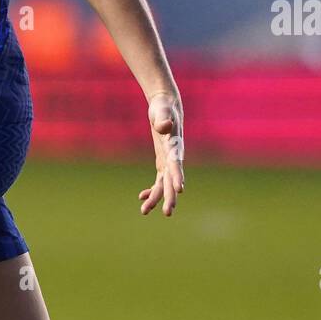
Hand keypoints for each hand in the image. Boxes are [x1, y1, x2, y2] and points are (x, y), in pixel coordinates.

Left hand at [139, 92, 184, 216]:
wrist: (167, 107)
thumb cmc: (164, 107)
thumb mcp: (162, 111)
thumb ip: (163, 120)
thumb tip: (164, 126)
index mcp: (175, 147)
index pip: (177, 164)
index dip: (178, 176)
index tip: (179, 190)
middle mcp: (175, 157)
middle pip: (173, 180)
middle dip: (170, 197)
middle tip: (167, 213)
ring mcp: (169, 161)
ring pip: (164, 184)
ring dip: (156, 197)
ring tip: (144, 211)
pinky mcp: (163, 162)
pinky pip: (158, 180)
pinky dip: (151, 188)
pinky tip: (141, 196)